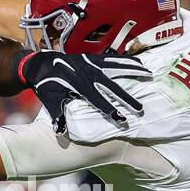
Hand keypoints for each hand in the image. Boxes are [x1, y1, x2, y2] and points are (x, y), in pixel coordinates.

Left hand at [19, 51, 150, 133]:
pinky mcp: (93, 57)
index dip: (111, 111)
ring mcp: (92, 64)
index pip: (99, 102)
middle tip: (141, 109)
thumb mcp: (50, 101)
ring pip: (117, 68)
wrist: (40, 64)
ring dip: (134, 71)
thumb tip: (61, 133)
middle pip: (113, 87)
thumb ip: (57, 116)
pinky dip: (127, 60)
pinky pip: (113, 59)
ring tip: (149, 74)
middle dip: (128, 98)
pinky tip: (139, 62)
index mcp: (79, 87)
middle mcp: (89, 74)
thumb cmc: (46, 85)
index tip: (123, 121)